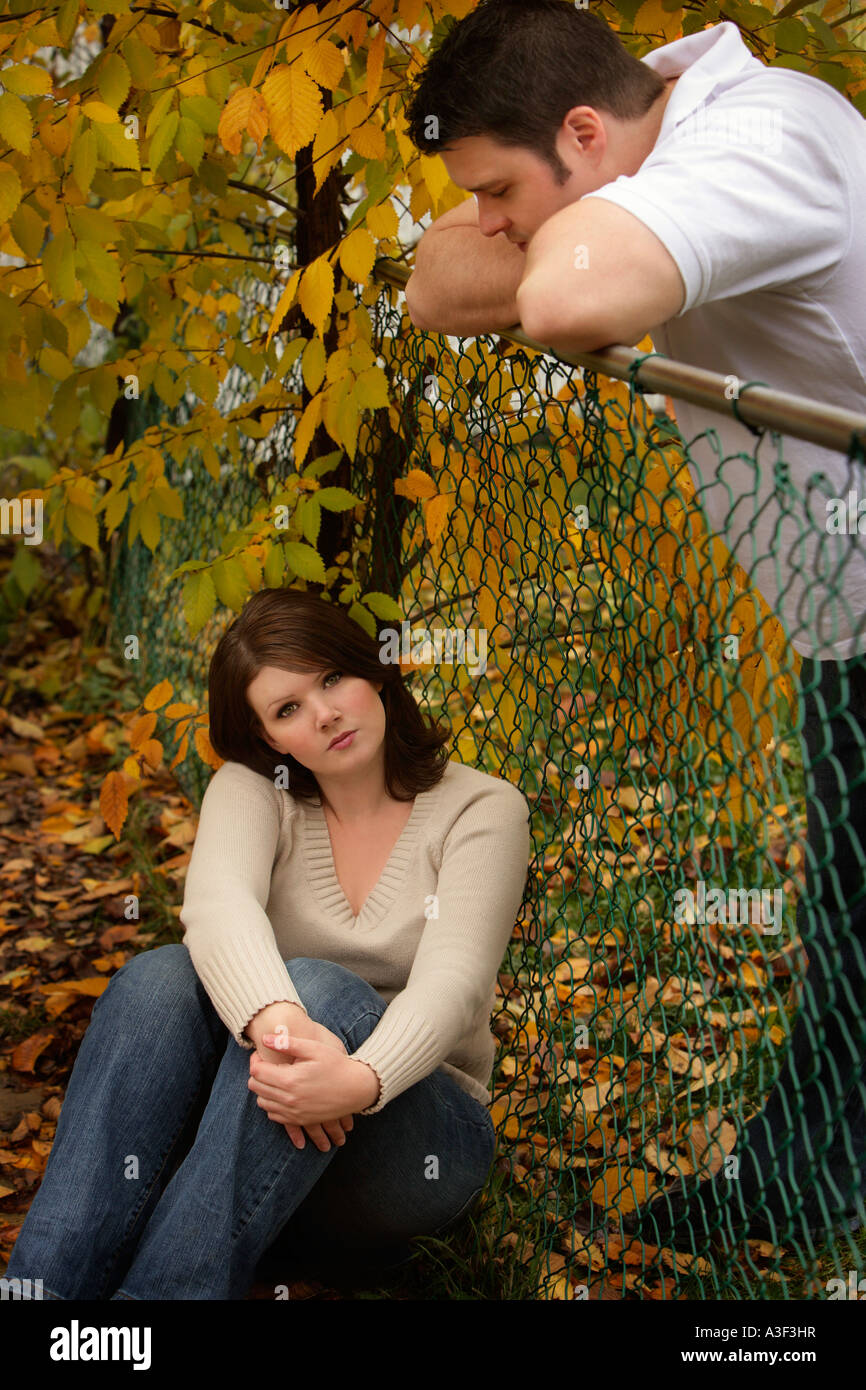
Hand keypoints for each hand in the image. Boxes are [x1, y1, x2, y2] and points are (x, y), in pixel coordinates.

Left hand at [254, 1019, 354, 1151]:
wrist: (356, 1088)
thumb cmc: (336, 1064)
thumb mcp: (314, 1048)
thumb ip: (287, 1043)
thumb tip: (264, 1038)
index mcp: (290, 1079)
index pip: (257, 1072)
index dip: (255, 1059)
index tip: (261, 1053)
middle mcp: (289, 1099)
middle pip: (255, 1087)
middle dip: (257, 1074)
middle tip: (267, 1064)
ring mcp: (293, 1112)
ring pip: (262, 1103)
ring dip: (263, 1090)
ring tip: (275, 1077)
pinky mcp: (299, 1120)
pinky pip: (273, 1115)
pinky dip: (272, 1104)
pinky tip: (282, 1092)